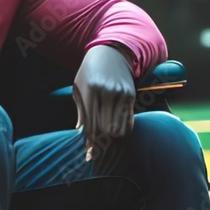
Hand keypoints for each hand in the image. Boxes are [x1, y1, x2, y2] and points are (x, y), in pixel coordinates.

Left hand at [72, 44, 135, 164]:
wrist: (112, 52)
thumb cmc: (90, 70)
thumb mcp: (78, 87)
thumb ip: (81, 110)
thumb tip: (82, 132)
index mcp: (91, 91)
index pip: (91, 125)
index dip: (90, 143)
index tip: (89, 156)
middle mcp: (107, 93)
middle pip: (105, 130)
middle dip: (100, 141)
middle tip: (96, 146)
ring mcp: (121, 95)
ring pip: (119, 129)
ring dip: (112, 137)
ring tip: (105, 136)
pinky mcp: (131, 96)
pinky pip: (129, 122)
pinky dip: (122, 129)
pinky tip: (115, 128)